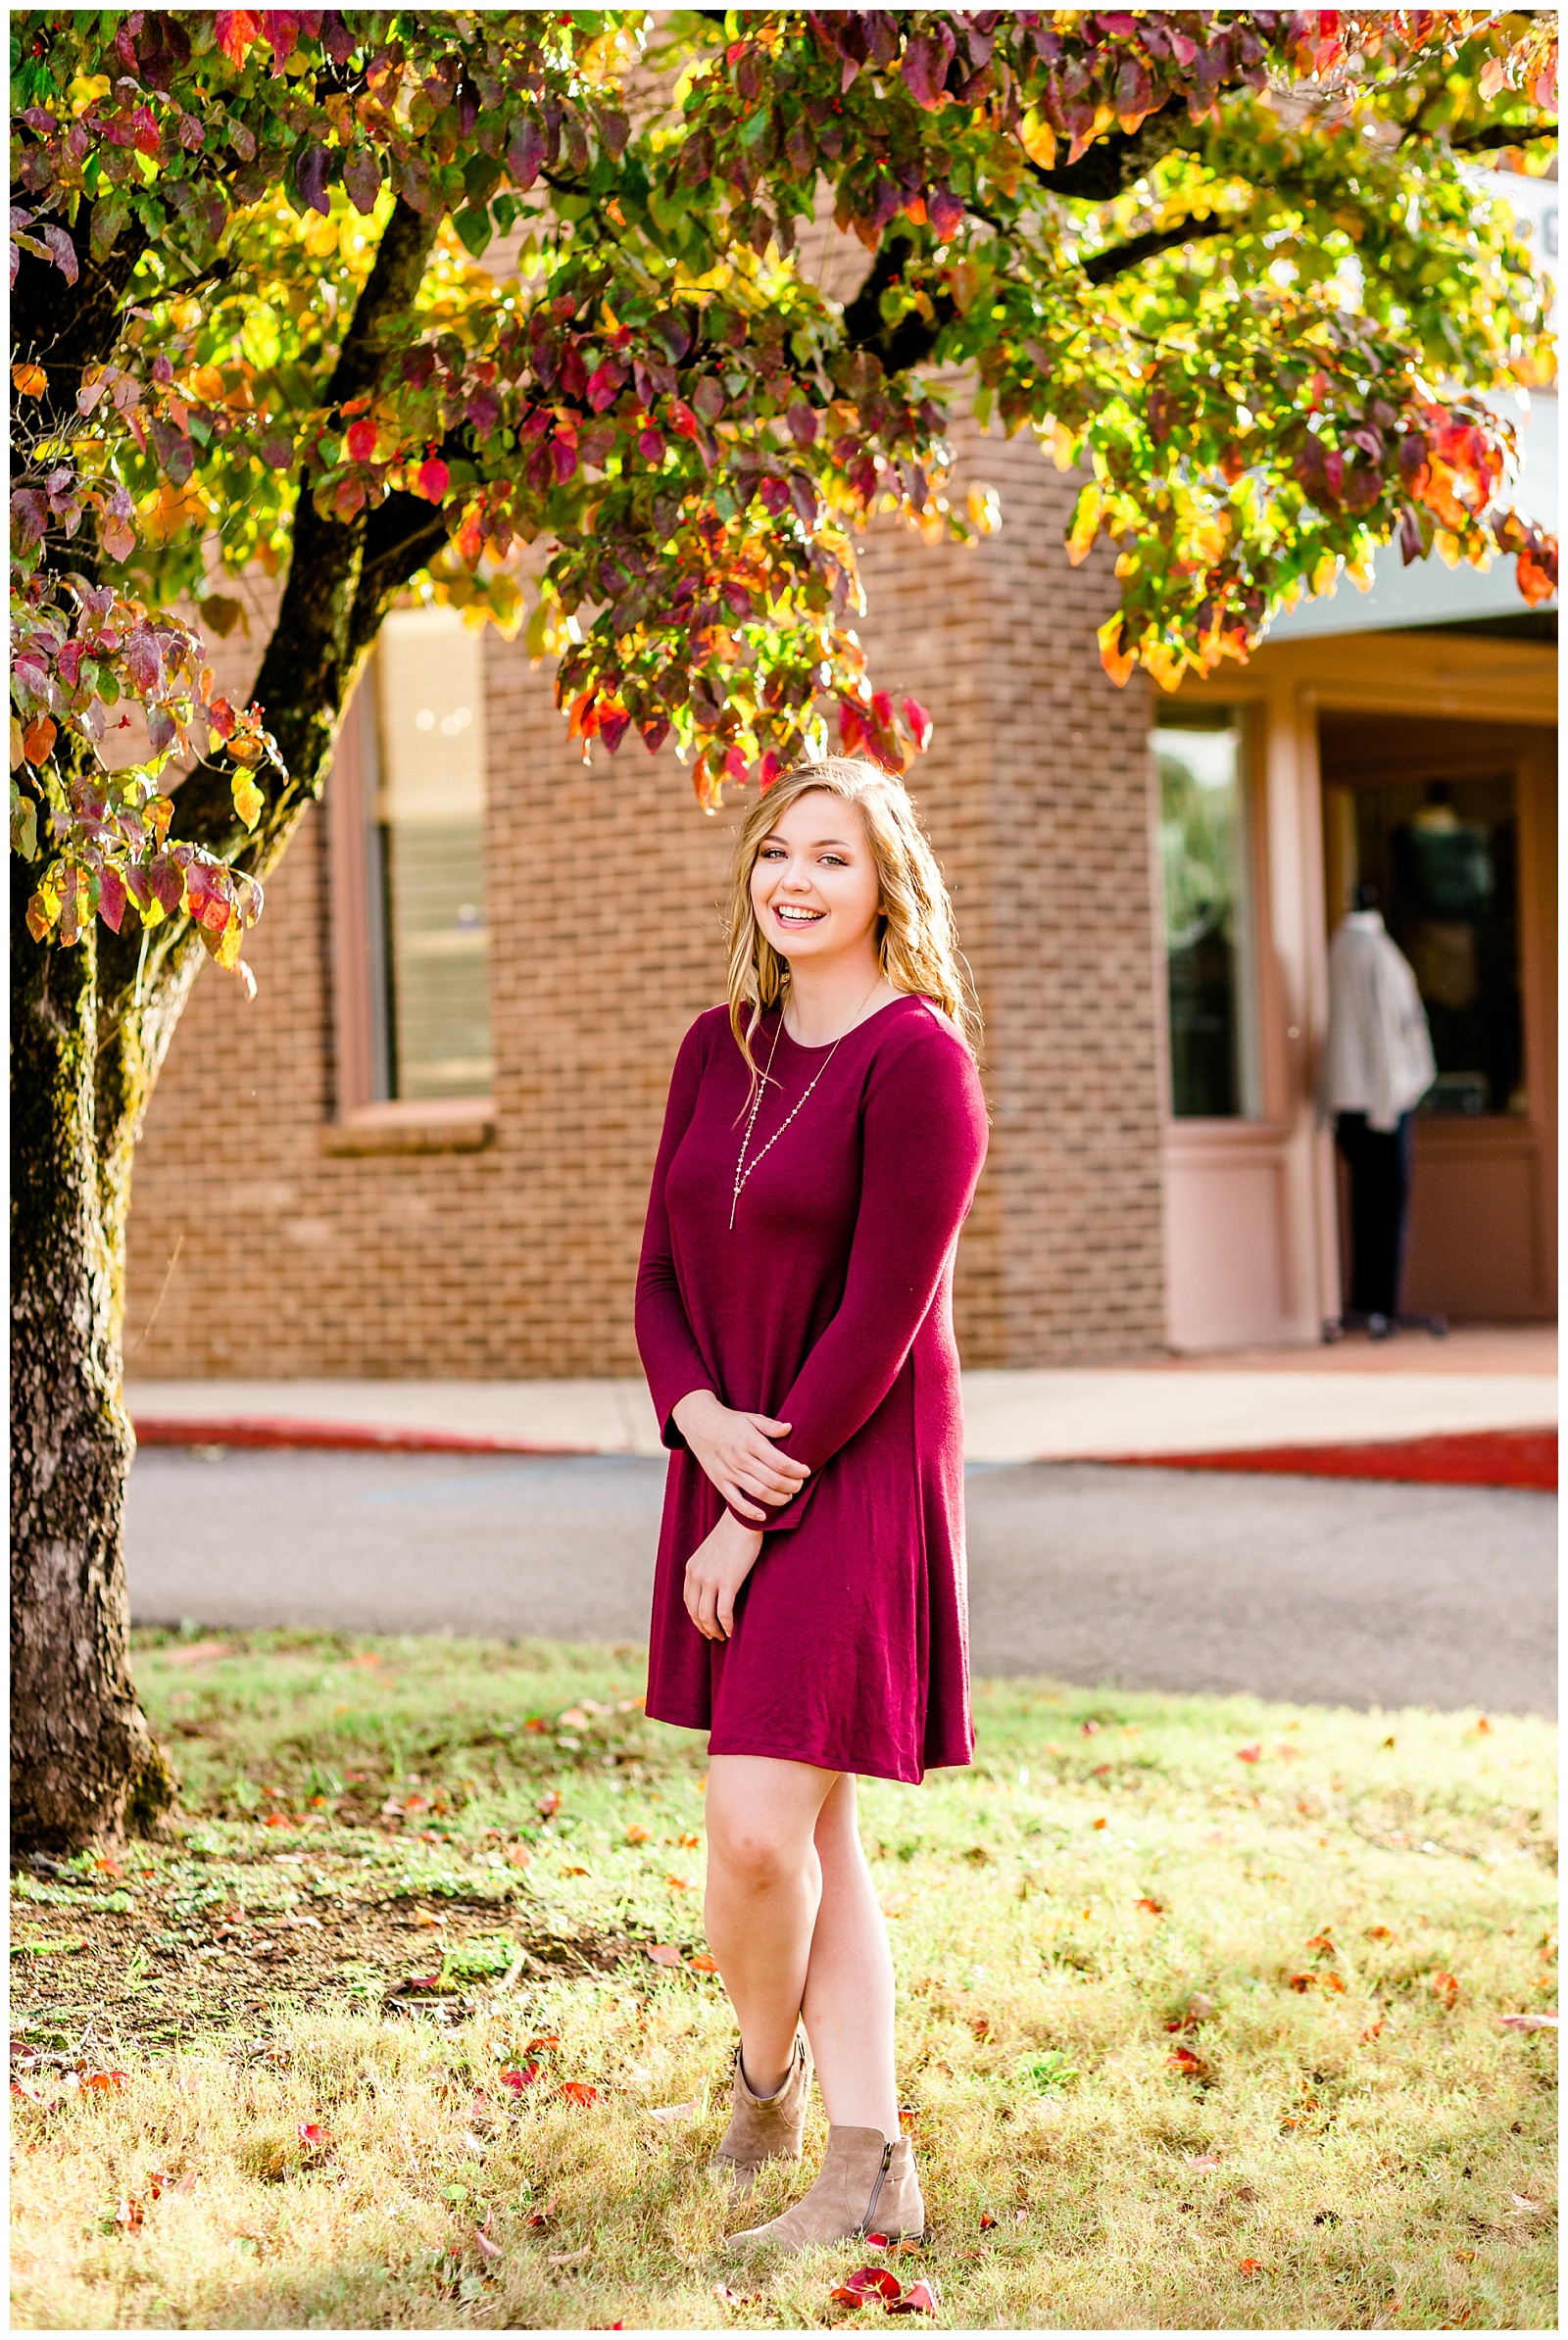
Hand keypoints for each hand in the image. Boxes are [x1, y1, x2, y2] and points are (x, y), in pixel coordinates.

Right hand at [671, 1388, 809, 1522]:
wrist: (699, 1423)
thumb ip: (771, 1425)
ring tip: (788, 1496)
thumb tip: (790, 1428)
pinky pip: (736, 1502)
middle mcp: (740, 1459)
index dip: (796, 1470)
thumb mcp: (751, 1418)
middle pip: (773, 1480)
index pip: (780, 1462)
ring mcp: (729, 1472)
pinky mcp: (719, 1482)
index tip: (805, 1471)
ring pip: (759, 1493)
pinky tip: (763, 1515)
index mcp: (750, 1442)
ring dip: (778, 1499)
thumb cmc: (730, 1421)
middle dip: (792, 1486)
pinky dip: (750, 1512)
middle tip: (799, 1485)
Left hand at [684, 1511, 764, 1640]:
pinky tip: (733, 1631)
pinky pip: (724, 1613)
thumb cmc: (733, 1535)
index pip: (688, 1601)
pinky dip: (727, 1625)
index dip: (696, 1617)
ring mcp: (711, 1580)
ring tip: (723, 1636)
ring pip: (707, 1616)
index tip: (706, 1625)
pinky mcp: (728, 1582)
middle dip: (704, 1627)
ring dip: (714, 1630)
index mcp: (691, 1568)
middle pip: (695, 1612)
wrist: (744, 1521)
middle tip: (715, 1636)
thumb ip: (708, 1569)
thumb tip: (715, 1588)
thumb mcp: (712, 1552)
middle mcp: (697, 1575)